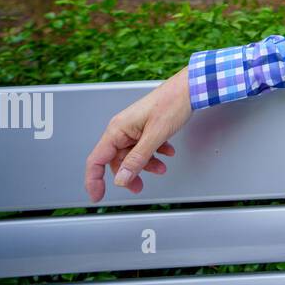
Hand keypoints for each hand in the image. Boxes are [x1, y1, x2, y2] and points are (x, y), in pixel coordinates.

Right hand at [84, 66, 192, 201]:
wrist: (190, 88)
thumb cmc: (172, 103)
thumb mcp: (155, 136)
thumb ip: (137, 159)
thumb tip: (121, 179)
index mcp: (117, 129)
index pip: (96, 160)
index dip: (93, 180)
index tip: (97, 196)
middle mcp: (122, 128)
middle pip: (117, 159)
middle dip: (129, 174)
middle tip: (139, 187)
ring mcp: (134, 127)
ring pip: (133, 154)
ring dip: (146, 164)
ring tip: (161, 168)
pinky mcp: (146, 126)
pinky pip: (145, 145)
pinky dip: (155, 152)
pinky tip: (167, 153)